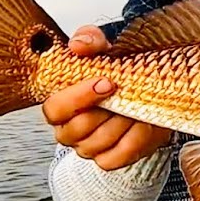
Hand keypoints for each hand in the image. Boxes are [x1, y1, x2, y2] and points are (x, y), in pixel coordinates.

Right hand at [41, 25, 172, 169]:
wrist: (143, 91)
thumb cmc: (114, 71)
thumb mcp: (102, 48)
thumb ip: (89, 40)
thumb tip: (78, 46)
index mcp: (60, 105)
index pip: (56, 109)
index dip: (79, 97)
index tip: (107, 82)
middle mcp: (69, 130)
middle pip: (80, 128)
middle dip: (109, 108)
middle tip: (128, 92)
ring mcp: (88, 147)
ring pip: (102, 141)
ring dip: (125, 120)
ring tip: (138, 103)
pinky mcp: (109, 159)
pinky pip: (120, 155)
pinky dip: (136, 137)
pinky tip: (143, 121)